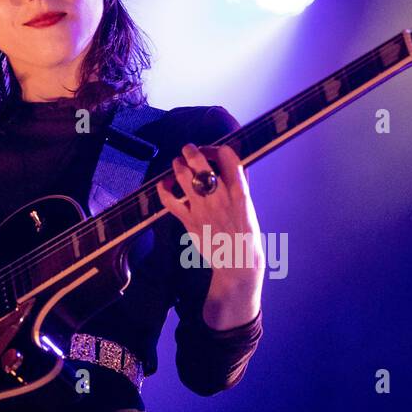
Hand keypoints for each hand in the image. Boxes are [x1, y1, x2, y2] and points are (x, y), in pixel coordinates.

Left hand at [156, 143, 265, 280]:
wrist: (239, 263)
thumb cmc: (246, 234)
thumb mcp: (248, 205)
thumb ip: (238, 184)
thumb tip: (228, 165)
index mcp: (240, 191)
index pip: (227, 156)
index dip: (216, 148)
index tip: (212, 151)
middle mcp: (220, 197)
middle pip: (200, 161)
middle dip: (191, 150)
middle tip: (188, 149)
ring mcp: (203, 209)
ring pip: (183, 176)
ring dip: (178, 165)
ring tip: (178, 164)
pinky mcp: (189, 221)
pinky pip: (170, 200)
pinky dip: (163, 189)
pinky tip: (164, 184)